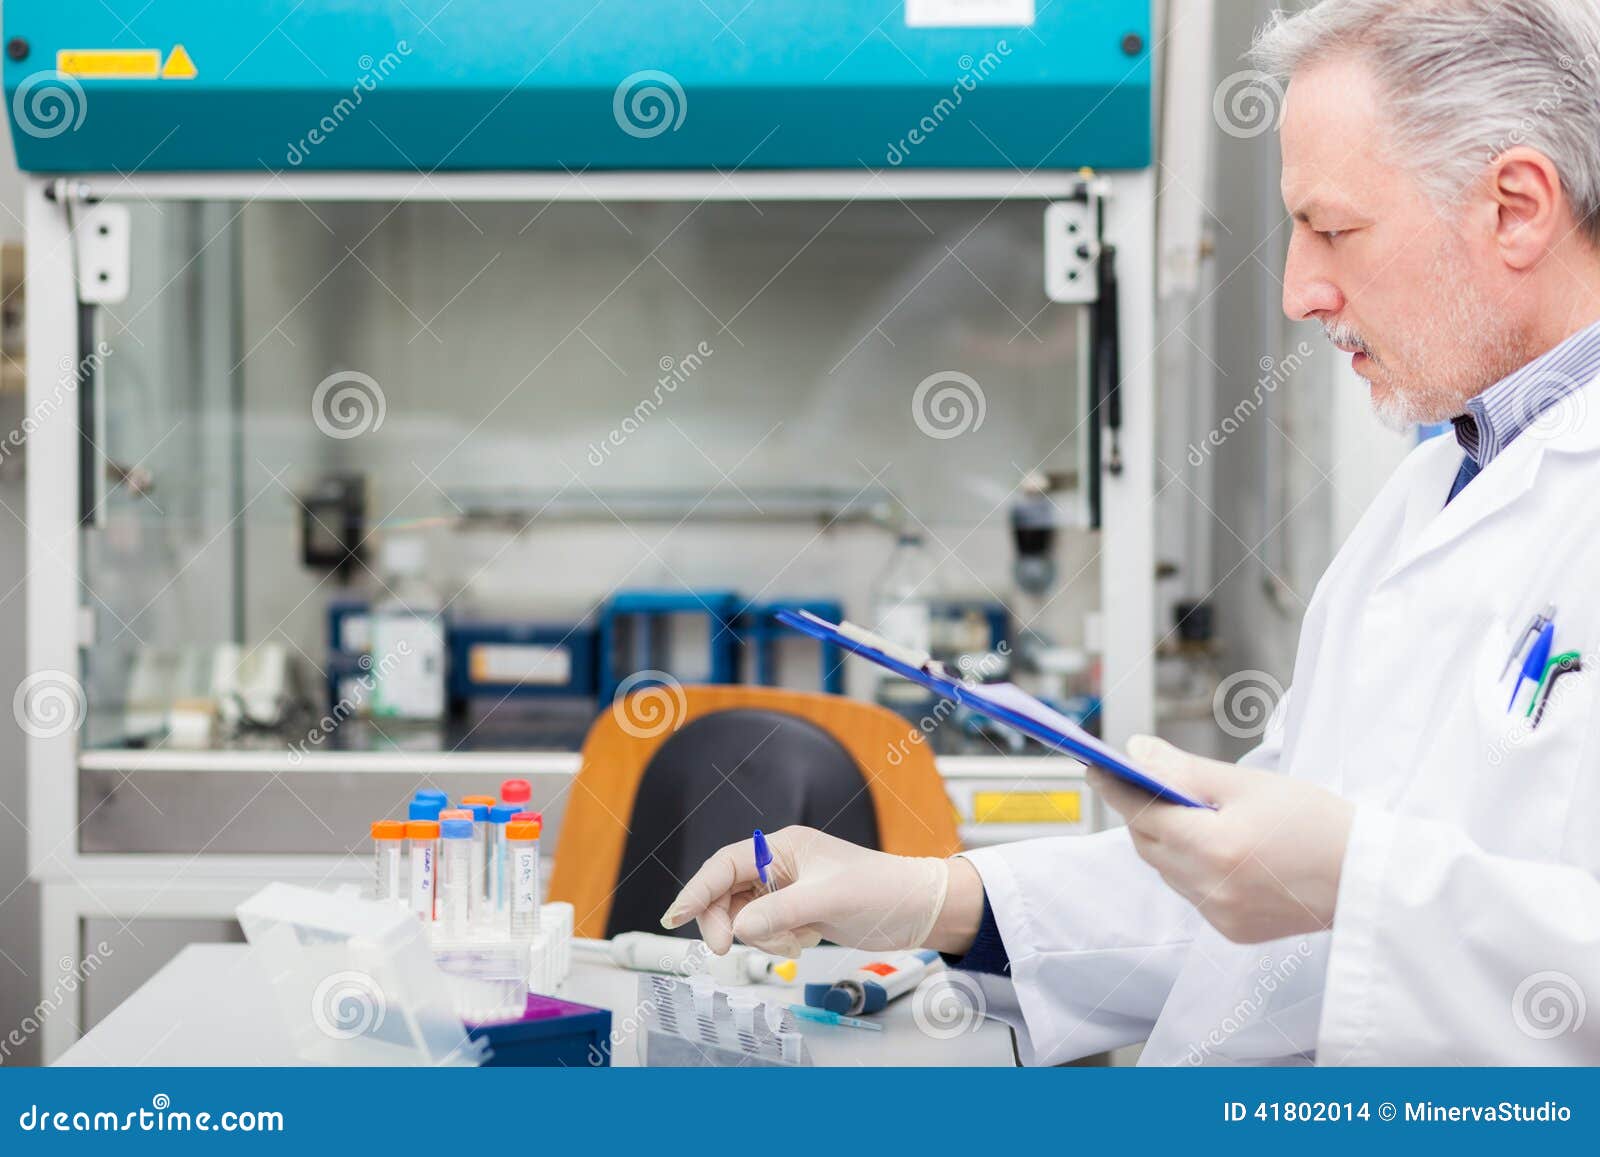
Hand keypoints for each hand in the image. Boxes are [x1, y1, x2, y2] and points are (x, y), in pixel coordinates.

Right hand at [661, 826, 979, 957]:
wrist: (919, 910)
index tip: (674, 917)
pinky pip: (767, 929)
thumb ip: (778, 912)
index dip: (696, 890)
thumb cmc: (881, 892)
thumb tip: (738, 927)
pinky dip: (777, 941)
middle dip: (725, 921)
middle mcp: (781, 864)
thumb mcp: (827, 901)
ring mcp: (789, 889)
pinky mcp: (799, 911)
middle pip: (728, 892)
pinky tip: (805, 940)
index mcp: (784, 847)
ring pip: (746, 915)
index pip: (725, 864)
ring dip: (760, 935)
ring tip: (794, 940)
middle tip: (724, 949)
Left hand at [1089, 736, 1354, 943]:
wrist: (1370, 877)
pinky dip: (1191, 869)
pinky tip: (1213, 849)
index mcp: (1215, 848)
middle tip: (1140, 783)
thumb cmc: (1318, 822)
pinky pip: (1192, 894)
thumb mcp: (1250, 784)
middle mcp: (1212, 889)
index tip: (1097, 767)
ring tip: (1181, 813)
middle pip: (1149, 845)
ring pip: (1168, 871)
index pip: (1142, 813)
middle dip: (1141, 813)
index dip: (1116, 788)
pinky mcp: (1234, 932)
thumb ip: (1185, 771)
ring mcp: (1222, 916)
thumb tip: (1136, 752)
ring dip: (1165, 842)